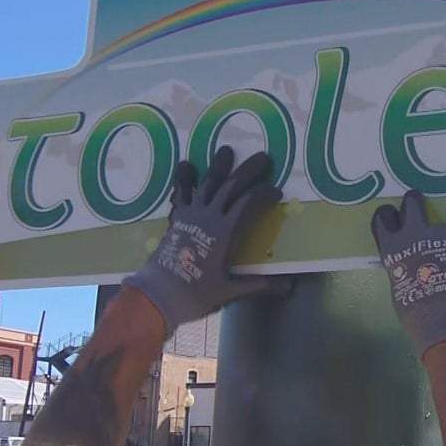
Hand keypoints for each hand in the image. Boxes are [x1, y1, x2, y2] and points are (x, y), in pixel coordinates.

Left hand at [124, 146, 287, 334]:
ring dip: (218, 166)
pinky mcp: (177, 218)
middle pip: (230, 186)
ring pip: (207, 183)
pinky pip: (182, 193)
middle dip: (248, 170)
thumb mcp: (230, 290)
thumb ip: (259, 285)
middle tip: (264, 156)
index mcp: (225, 232)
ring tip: (226, 150)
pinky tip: (187, 166)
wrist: (158, 295)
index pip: (249, 204)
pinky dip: (185, 179)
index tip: (276, 191)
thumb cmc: (195, 293)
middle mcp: (209, 217)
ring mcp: (190, 215)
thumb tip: (288, 285)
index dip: (264, 194)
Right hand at [370, 190, 445, 358]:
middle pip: (413, 201)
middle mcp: (417, 233)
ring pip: (444, 227)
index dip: (391, 217)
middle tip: (420, 213)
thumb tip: (412, 263)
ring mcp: (445, 234)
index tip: (397, 222)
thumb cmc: (420, 315)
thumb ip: (405, 267)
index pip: (384, 216)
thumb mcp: (401, 288)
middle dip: (415, 203)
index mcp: (394, 247)